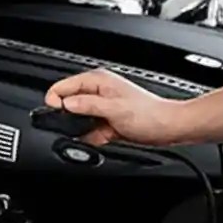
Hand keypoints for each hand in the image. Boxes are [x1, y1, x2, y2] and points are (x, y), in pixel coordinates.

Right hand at [44, 68, 185, 145]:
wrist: (169, 128)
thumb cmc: (150, 114)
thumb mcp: (115, 109)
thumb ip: (88, 105)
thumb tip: (65, 104)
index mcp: (98, 82)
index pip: (64, 86)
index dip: (55, 98)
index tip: (53, 112)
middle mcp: (98, 93)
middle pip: (68, 103)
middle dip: (65, 115)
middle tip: (67, 127)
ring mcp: (102, 109)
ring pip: (78, 118)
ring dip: (77, 128)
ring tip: (83, 134)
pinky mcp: (107, 123)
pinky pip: (88, 130)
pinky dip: (88, 137)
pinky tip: (93, 140)